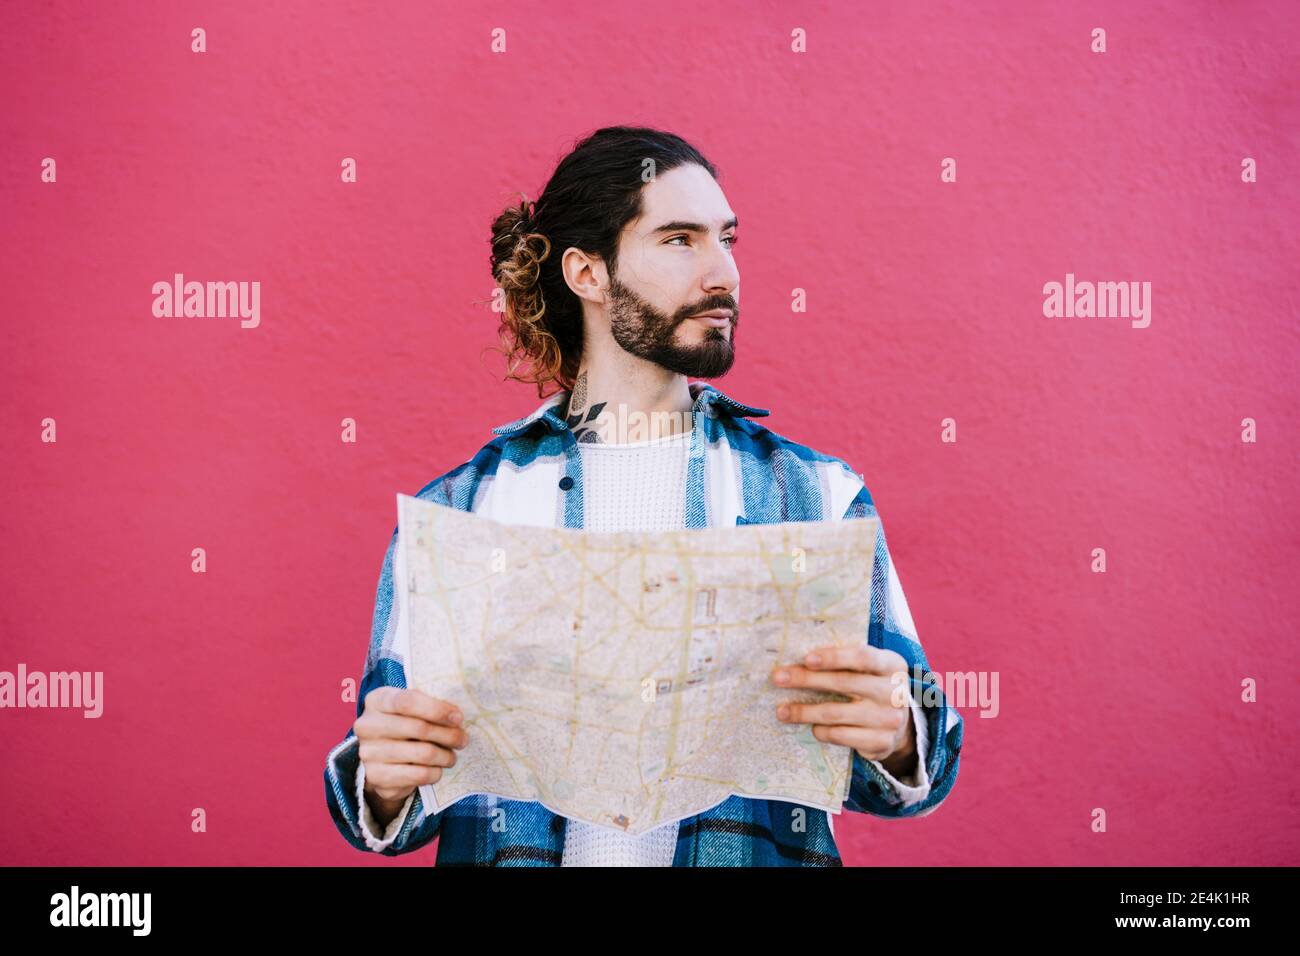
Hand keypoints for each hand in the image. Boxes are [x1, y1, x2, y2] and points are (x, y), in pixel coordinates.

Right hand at [355, 687, 469, 805]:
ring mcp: (369, 752)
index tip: (458, 717)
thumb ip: (430, 706)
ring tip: (452, 756)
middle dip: (449, 734)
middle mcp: (367, 725)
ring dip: (445, 756)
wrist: (380, 758)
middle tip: (463, 739)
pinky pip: (418, 775)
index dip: (438, 709)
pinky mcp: (376, 777)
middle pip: (419, 728)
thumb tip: (455, 717)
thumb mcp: (412, 708)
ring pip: (422, 753)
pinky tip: (437, 769)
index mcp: (377, 700)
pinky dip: (435, 772)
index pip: (408, 701)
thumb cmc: (403, 725)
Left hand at [770, 644, 916, 772]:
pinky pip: (841, 735)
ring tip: (782, 710)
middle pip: (843, 683)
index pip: (862, 656)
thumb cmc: (872, 686)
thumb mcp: (870, 669)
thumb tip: (799, 658)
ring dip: (804, 711)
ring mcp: (889, 719)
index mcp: (892, 665)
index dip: (834, 657)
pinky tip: (812, 727)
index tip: (807, 658)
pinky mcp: (881, 742)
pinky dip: (821, 731)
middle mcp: (894, 692)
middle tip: (778, 678)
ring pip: (836, 712)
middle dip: (806, 679)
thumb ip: (846, 661)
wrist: (899, 725)